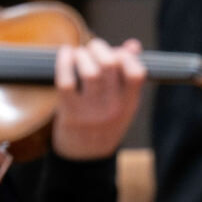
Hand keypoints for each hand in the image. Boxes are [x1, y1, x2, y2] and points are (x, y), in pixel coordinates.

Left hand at [48, 38, 147, 160]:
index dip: (128, 56)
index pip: (137, 73)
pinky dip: (64, 61)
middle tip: (93, 48)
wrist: (85, 156)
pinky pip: (66, 81)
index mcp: (129, 103)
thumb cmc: (104, 121)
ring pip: (90, 72)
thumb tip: (133, 45)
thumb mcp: (123, 102)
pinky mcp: (69, 111)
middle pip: (110, 65)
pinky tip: (65, 54)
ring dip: (83, 54)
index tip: (118, 53)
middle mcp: (112, 107)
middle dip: (100, 48)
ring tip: (79, 54)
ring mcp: (91, 110)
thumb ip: (128, 73)